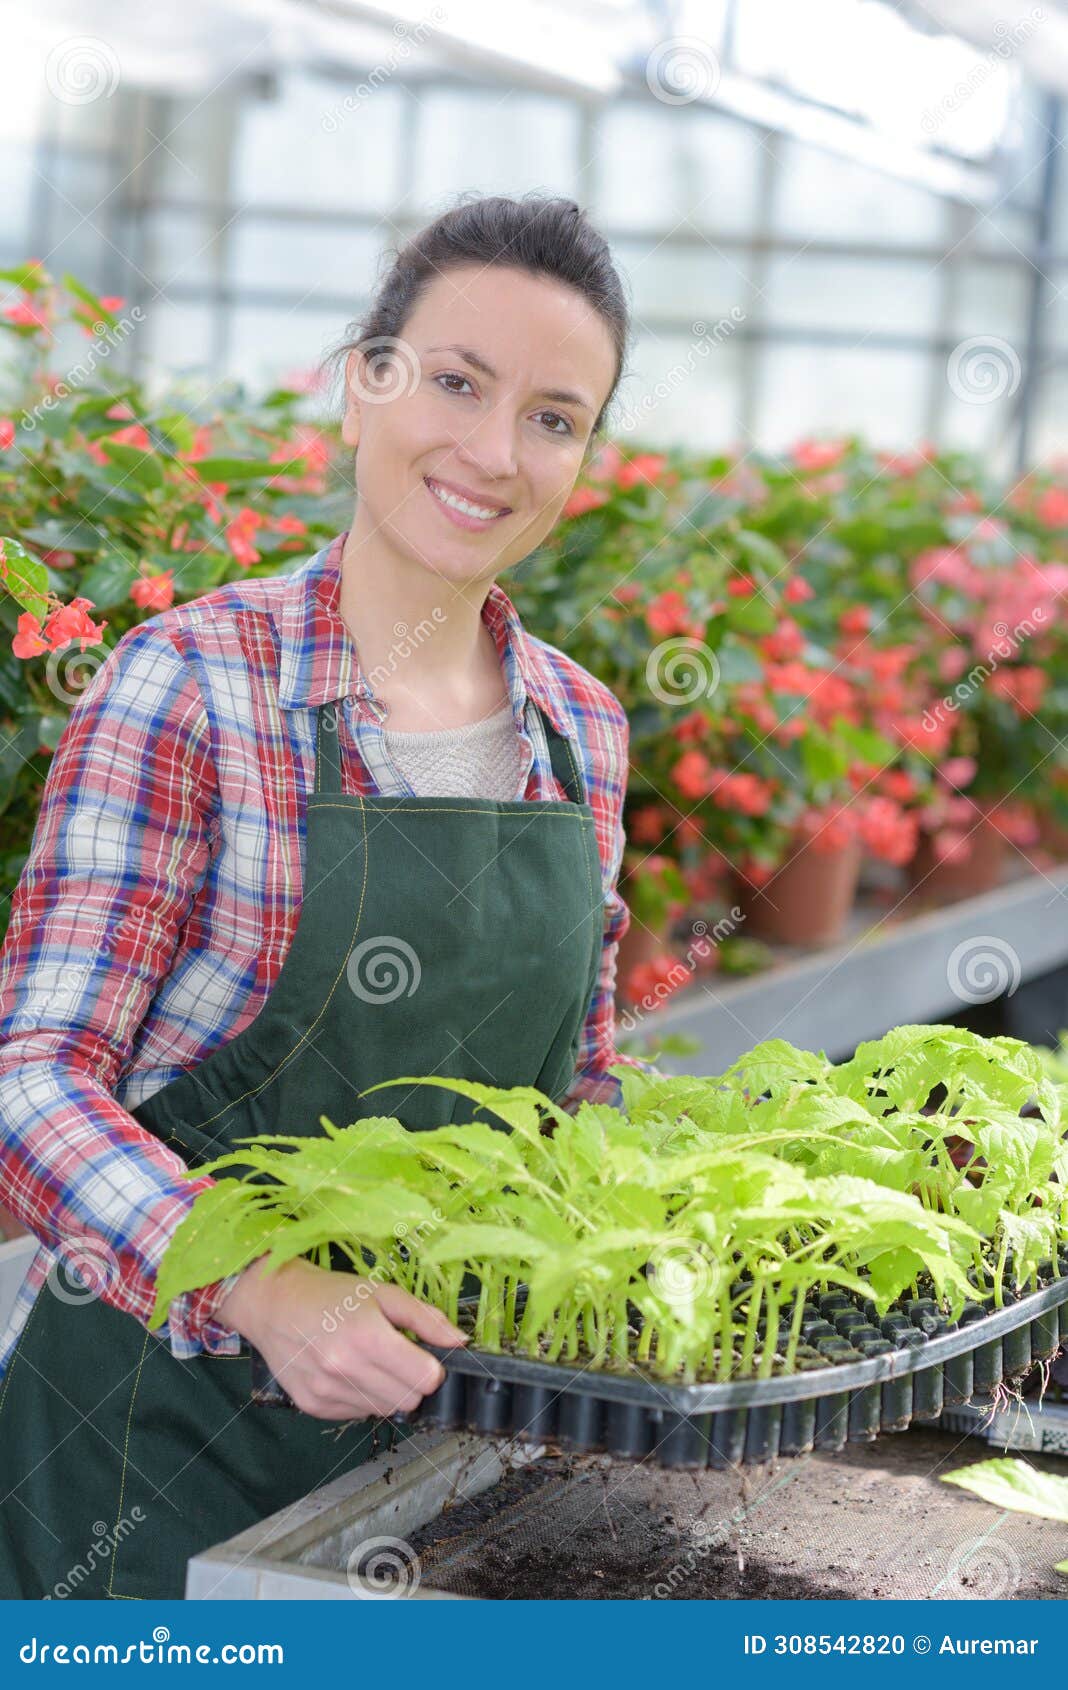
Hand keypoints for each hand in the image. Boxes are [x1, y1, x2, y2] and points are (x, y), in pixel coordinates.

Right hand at [217, 1256, 467, 1420]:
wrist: (274, 1305)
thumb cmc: (331, 1294)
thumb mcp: (382, 1293)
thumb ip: (424, 1318)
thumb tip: (459, 1341)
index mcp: (368, 1337)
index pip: (425, 1380)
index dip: (430, 1367)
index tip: (421, 1354)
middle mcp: (345, 1369)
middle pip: (408, 1401)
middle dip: (410, 1381)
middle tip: (394, 1356)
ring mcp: (327, 1391)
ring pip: (384, 1411)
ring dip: (386, 1391)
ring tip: (367, 1361)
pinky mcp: (313, 1406)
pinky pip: (357, 1414)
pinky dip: (361, 1398)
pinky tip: (347, 1372)